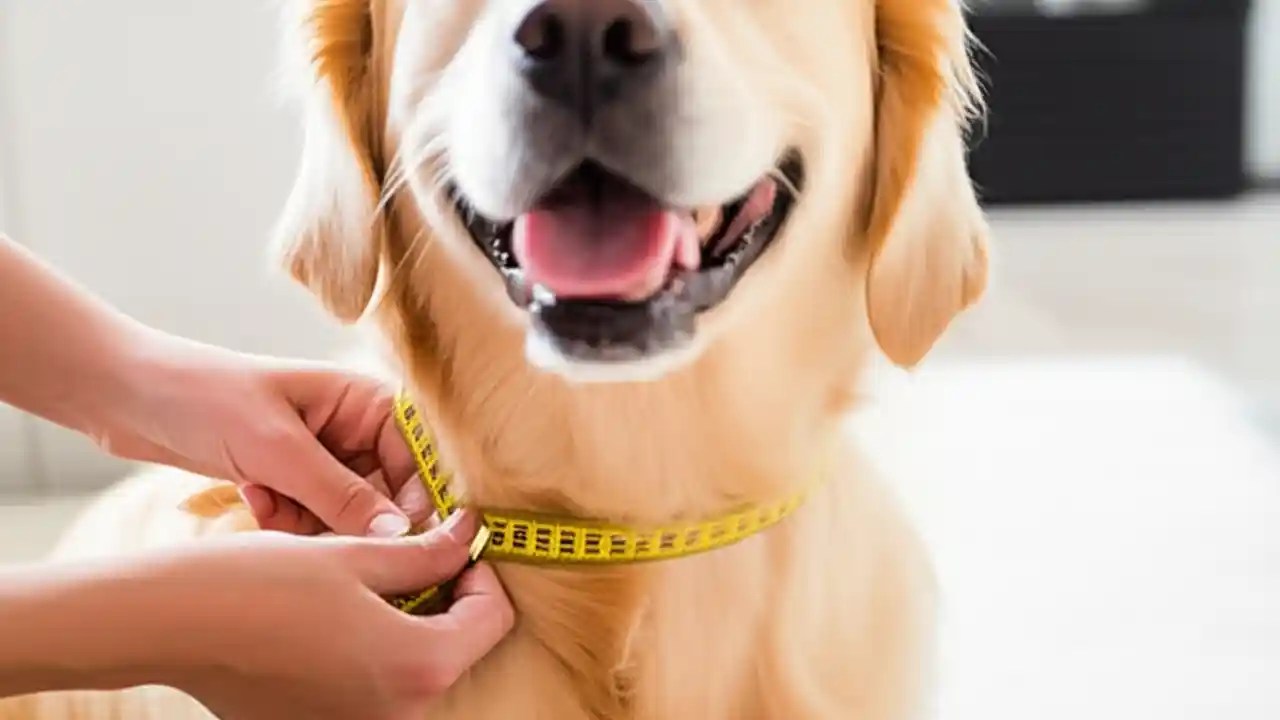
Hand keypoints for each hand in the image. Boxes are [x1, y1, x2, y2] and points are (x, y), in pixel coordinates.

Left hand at [95, 331, 428, 537]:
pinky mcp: (292, 478)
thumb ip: (342, 496)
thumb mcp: (278, 450)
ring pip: (346, 515)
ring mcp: (322, 455)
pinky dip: (285, 520)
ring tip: (267, 500)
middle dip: (343, 516)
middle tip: (305, 520)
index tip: (391, 542)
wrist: (128, 396)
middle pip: (385, 495)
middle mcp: (353, 427)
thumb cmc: (205, 397)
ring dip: (308, 521)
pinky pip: (312, 519)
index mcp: (366, 400)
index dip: (409, 504)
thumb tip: (402, 536)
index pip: (418, 461)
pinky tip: (252, 497)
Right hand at [129, 512, 510, 719]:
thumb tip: (472, 534)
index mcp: (419, 667)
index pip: (493, 619)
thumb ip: (427, 554)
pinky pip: (375, 689)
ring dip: (413, 623)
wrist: (167, 627)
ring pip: (418, 667)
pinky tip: (338, 617)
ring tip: (372, 581)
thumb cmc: (260, 584)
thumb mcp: (355, 558)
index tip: (455, 542)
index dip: (480, 572)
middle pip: (458, 648)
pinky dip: (374, 652)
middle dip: (448, 597)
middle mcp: (399, 714)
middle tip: (417, 553)